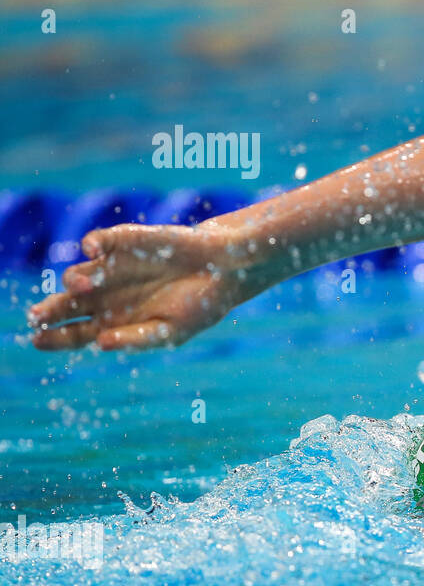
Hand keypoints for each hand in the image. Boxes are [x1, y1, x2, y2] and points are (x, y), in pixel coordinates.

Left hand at [28, 222, 246, 351]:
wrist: (225, 270)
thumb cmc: (199, 307)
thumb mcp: (170, 331)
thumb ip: (136, 339)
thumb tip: (101, 344)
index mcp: (114, 323)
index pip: (74, 333)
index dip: (54, 337)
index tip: (36, 340)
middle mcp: (106, 297)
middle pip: (65, 305)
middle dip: (48, 311)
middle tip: (37, 317)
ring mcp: (112, 269)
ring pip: (76, 275)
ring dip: (74, 281)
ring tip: (84, 286)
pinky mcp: (123, 242)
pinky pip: (97, 242)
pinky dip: (91, 245)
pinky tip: (92, 251)